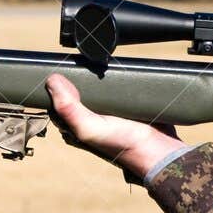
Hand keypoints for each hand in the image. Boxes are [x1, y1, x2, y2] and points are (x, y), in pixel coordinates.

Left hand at [44, 73, 185, 180]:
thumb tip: (52, 81)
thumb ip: (69, 109)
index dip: (56, 85)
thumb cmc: (124, 145)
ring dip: (96, 77)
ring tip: (97, 64)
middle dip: (77, 78)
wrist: (160, 149)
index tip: (59, 69)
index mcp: (75, 126)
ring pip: (95, 88)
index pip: (57, 101)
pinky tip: (114, 72)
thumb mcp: (89, 128)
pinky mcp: (124, 105)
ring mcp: (107, 112)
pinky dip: (114, 80)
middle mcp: (89, 119)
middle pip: (76, 91)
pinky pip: (114, 88)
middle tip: (80, 63)